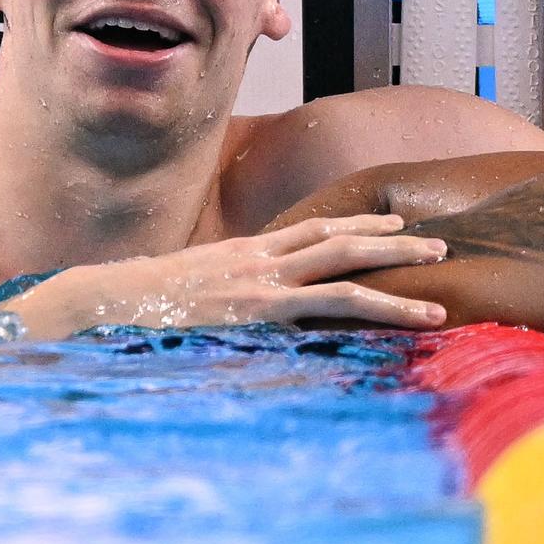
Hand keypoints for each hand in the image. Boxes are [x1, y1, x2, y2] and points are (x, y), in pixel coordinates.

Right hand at [1, 214, 448, 338]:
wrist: (105, 301)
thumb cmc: (139, 305)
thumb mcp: (186, 293)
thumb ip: (219, 294)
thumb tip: (238, 309)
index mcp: (244, 252)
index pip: (311, 230)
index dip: (354, 225)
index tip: (390, 225)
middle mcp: (258, 259)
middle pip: (337, 238)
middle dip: (390, 241)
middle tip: (437, 244)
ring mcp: (260, 282)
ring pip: (344, 269)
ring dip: (396, 276)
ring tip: (439, 289)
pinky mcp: (260, 309)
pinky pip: (327, 305)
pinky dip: (370, 308)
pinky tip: (401, 318)